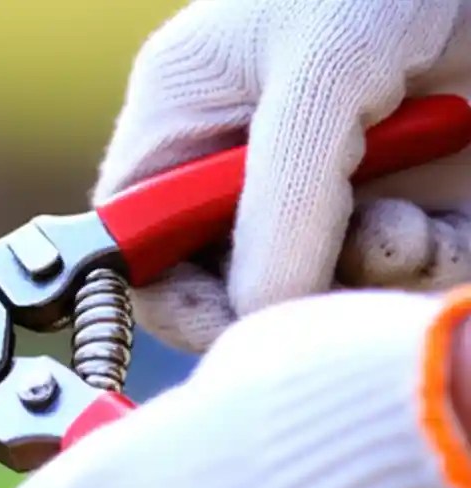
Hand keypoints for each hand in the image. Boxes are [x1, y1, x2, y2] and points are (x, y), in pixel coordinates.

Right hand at [95, 0, 470, 352]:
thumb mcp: (318, 78)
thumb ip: (280, 203)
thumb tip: (257, 315)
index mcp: (183, 124)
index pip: (137, 242)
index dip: (169, 295)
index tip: (229, 323)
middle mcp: (246, 167)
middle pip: (225, 280)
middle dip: (277, 295)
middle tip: (324, 292)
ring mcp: (330, 188)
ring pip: (319, 287)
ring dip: (360, 278)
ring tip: (401, 229)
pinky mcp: (412, 201)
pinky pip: (400, 273)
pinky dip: (422, 266)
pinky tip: (437, 228)